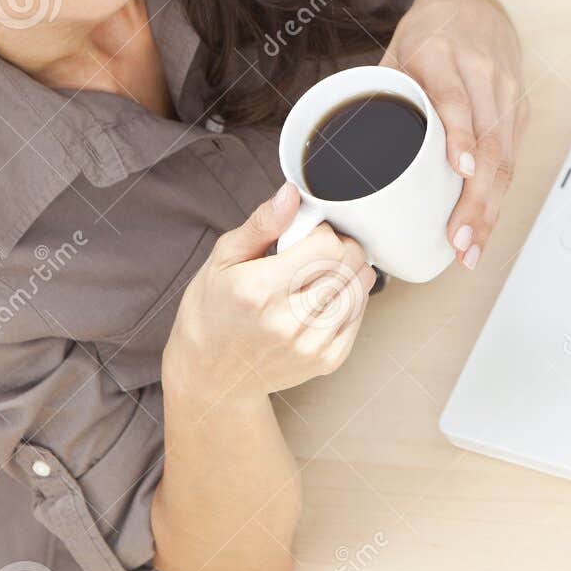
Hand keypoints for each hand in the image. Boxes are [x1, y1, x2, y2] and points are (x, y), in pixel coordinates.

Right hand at [163, 183, 373, 402]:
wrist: (211, 377)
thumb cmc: (212, 312)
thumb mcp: (222, 260)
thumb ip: (262, 225)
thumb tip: (292, 194)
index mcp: (260, 290)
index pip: (327, 246)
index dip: (324, 232)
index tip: (309, 235)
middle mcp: (288, 322)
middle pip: (349, 265)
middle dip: (342, 247)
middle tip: (321, 250)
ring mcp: (310, 345)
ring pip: (360, 289)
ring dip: (350, 272)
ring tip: (324, 272)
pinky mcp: (326, 361)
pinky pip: (358, 316)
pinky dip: (350, 298)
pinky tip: (327, 296)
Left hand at [381, 0, 525, 269]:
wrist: (473, 3)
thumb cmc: (429, 32)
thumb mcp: (394, 52)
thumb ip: (374, 96)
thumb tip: (336, 153)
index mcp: (441, 54)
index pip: (457, 98)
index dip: (461, 135)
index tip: (461, 170)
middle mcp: (481, 72)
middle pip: (488, 140)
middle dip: (476, 198)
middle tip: (457, 238)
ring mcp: (506, 92)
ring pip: (506, 157)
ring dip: (490, 208)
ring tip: (470, 246)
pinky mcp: (520, 108)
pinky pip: (513, 157)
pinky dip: (499, 196)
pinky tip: (486, 224)